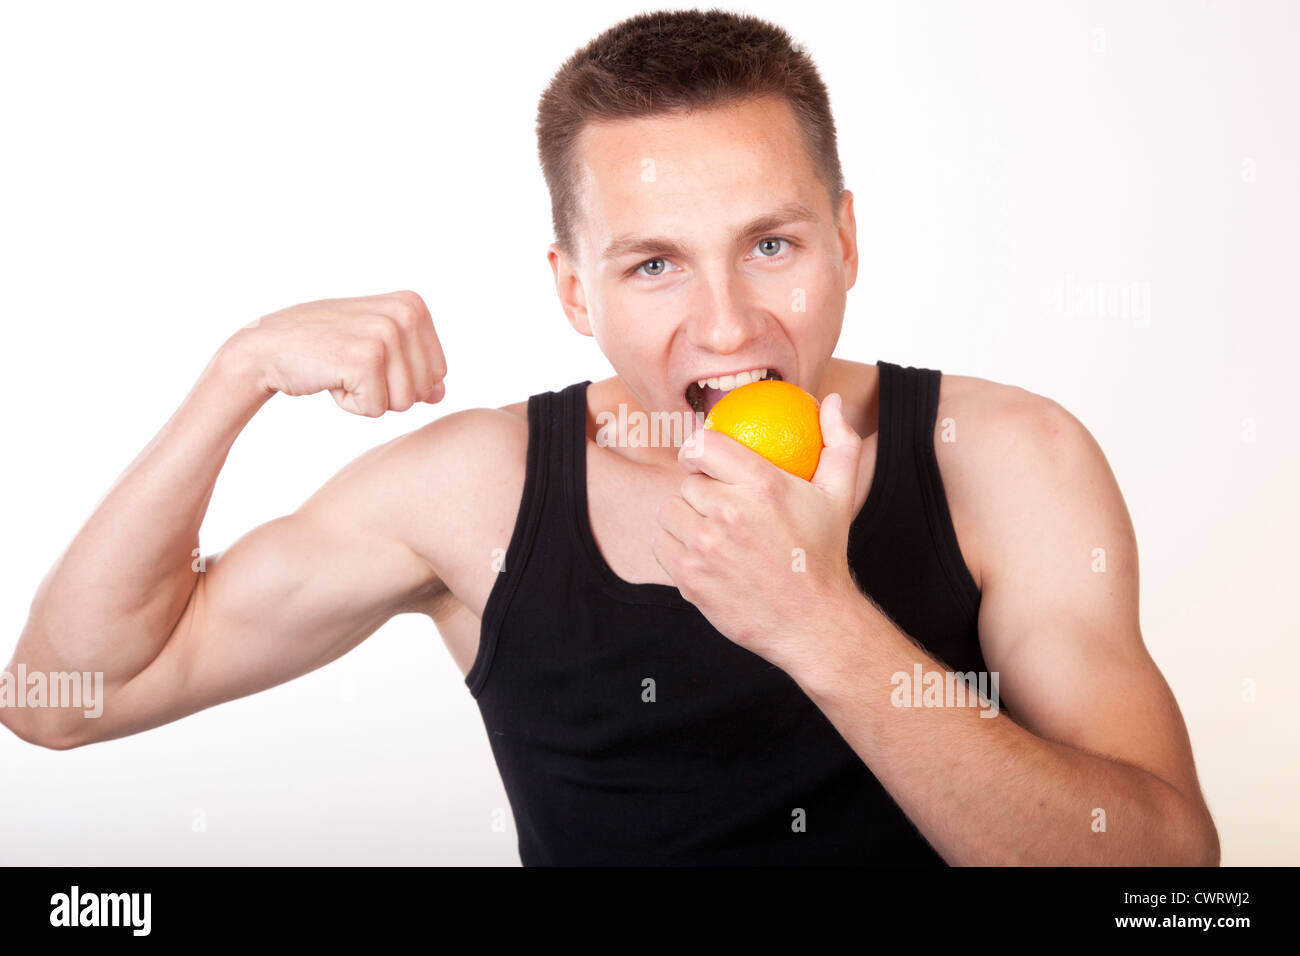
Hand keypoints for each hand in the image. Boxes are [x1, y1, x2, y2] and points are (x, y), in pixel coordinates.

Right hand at [222, 290, 447, 415]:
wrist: (266, 347)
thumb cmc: (321, 347)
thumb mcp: (373, 346)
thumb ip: (412, 366)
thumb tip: (440, 393)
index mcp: (414, 305)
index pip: (439, 373)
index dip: (401, 381)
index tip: (365, 359)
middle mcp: (405, 312)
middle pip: (425, 390)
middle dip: (388, 392)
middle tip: (350, 366)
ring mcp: (386, 333)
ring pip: (403, 403)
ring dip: (369, 399)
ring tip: (340, 370)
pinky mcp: (365, 358)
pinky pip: (377, 410)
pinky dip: (350, 405)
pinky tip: (330, 378)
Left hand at [651, 392, 867, 669]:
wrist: (813, 622)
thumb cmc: (823, 554)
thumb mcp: (840, 494)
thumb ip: (838, 441)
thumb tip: (831, 400)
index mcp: (763, 485)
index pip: (704, 445)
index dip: (698, 448)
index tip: (703, 459)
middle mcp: (730, 513)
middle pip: (688, 481)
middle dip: (700, 490)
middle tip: (718, 505)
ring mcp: (706, 547)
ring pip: (669, 511)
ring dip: (683, 517)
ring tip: (707, 529)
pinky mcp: (690, 577)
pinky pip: (661, 544)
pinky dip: (674, 546)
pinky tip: (697, 552)